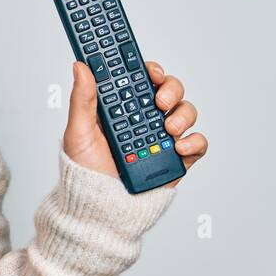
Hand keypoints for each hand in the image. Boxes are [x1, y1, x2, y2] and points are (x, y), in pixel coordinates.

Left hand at [63, 58, 207, 187]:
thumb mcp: (78, 133)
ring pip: (185, 113)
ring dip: (182, 115)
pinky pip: (197, 144)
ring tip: (168, 129)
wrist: (99, 209)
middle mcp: (145, 120)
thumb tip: (81, 66)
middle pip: (168, 91)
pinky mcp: (176, 159)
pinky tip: (179, 147)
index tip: (151, 71)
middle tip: (160, 101)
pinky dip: (194, 142)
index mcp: (121, 109)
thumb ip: (82, 100)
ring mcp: (162, 139)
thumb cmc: (84, 172)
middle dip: (170, 90)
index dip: (149, 70)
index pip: (140, 80)